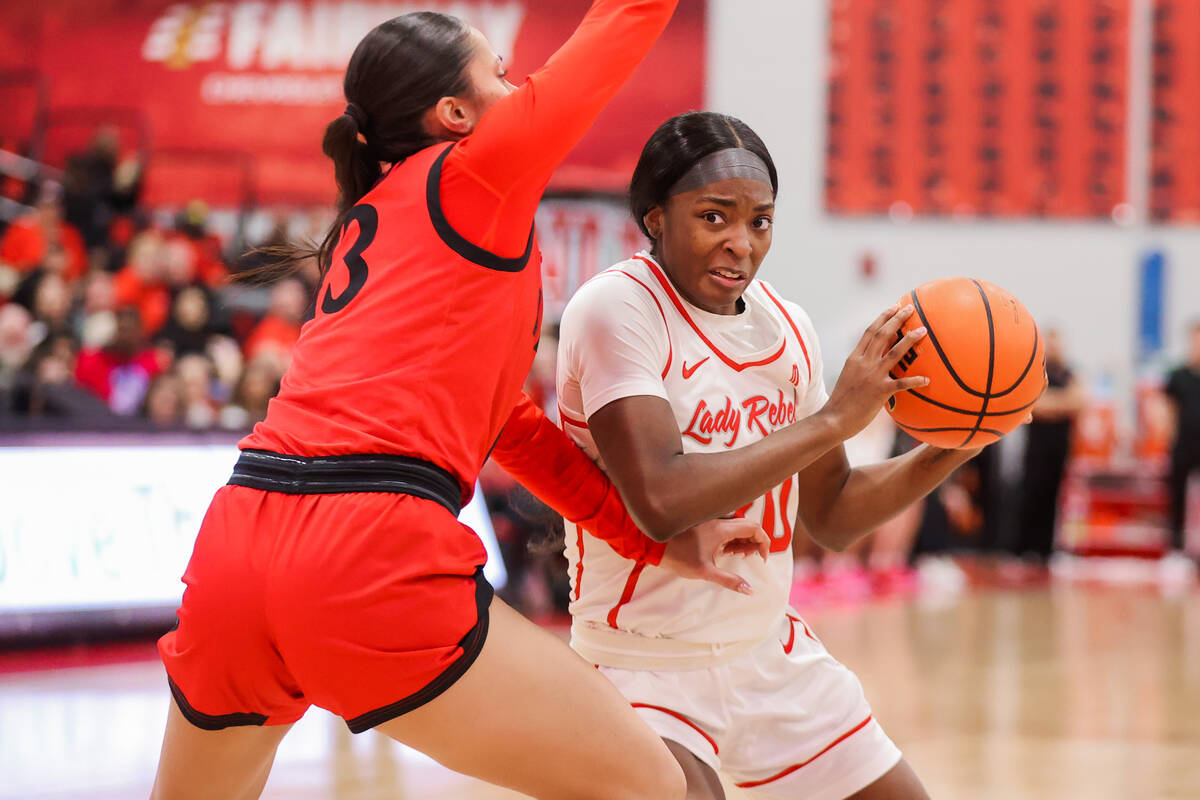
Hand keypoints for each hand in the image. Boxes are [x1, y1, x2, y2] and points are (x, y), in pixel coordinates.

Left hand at [658, 517, 769, 594]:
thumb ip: (729, 580)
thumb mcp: (706, 572)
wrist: (655, 545)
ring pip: (737, 526)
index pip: (754, 527)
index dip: (763, 541)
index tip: (762, 557)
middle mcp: (719, 521)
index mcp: (721, 529)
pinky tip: (727, 551)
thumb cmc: (678, 557)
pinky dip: (733, 538)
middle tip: (750, 557)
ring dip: (743, 540)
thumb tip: (749, 590)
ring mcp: (711, 522)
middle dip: (754, 541)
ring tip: (738, 555)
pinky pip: (726, 528)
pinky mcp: (705, 526)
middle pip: (748, 526)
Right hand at [823, 304, 928, 438]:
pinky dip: (915, 380)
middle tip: (910, 308)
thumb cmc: (841, 402)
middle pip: (882, 335)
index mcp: (854, 358)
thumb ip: (860, 366)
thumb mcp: (847, 377)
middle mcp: (863, 363)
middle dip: (897, 319)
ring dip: (909, 340)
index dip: (883, 318)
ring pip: (894, 352)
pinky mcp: (880, 391)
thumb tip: (874, 361)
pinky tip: (927, 379)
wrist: (834, 418)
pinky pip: (901, 383)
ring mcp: (872, 376)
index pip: (869, 332)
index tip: (894, 307)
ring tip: (923, 330)